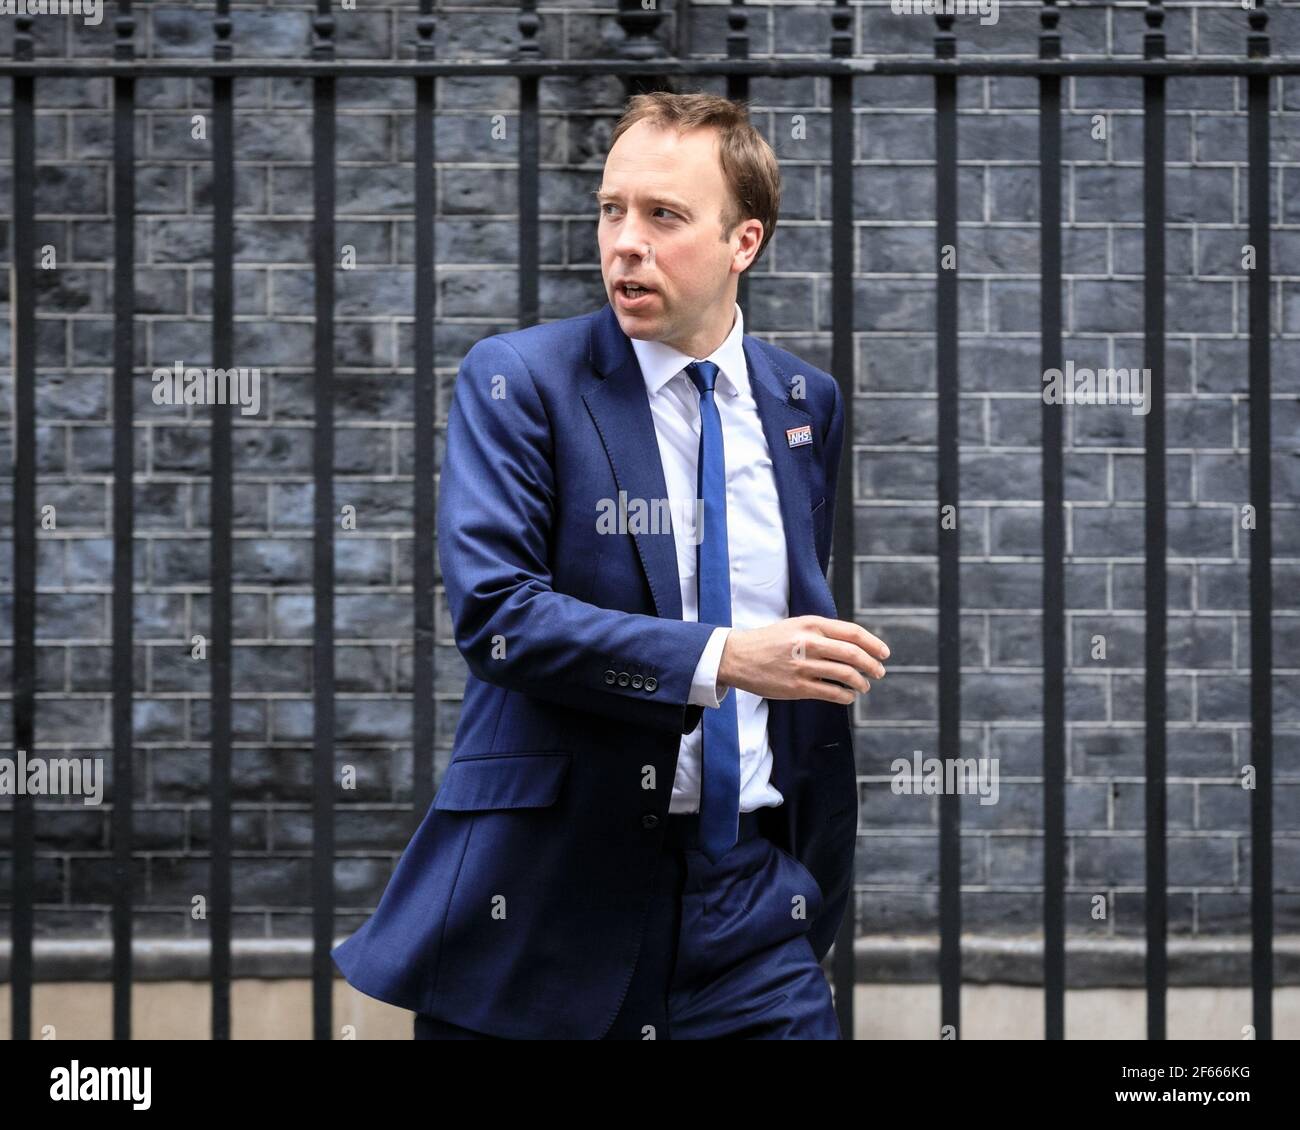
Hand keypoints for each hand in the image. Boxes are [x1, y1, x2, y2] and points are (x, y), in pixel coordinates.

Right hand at [716, 616, 888, 703]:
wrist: (737, 656)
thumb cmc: (769, 641)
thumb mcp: (796, 626)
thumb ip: (822, 632)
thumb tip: (854, 644)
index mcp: (810, 624)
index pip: (852, 632)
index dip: (873, 643)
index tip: (884, 653)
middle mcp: (808, 643)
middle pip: (852, 654)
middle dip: (872, 665)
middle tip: (879, 672)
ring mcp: (802, 666)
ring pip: (845, 675)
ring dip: (860, 683)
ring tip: (864, 687)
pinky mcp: (796, 687)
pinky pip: (831, 693)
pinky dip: (845, 696)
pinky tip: (848, 697)